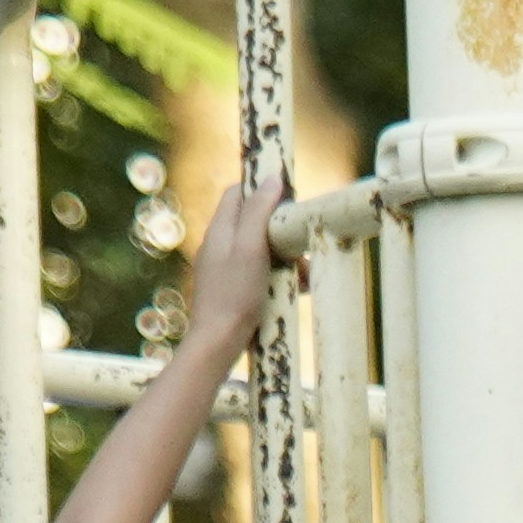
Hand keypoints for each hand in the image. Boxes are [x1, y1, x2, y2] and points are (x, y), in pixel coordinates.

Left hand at [163, 160, 292, 368]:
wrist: (218, 342)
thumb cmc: (234, 295)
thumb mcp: (250, 248)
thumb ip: (258, 212)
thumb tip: (272, 179)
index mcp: (219, 230)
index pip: (237, 193)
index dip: (261, 190)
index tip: (287, 200)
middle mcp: (219, 245)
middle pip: (252, 221)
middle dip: (281, 230)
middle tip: (302, 245)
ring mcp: (225, 268)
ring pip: (260, 249)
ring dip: (286, 256)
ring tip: (305, 273)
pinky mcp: (233, 289)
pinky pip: (260, 272)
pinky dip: (279, 275)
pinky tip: (296, 289)